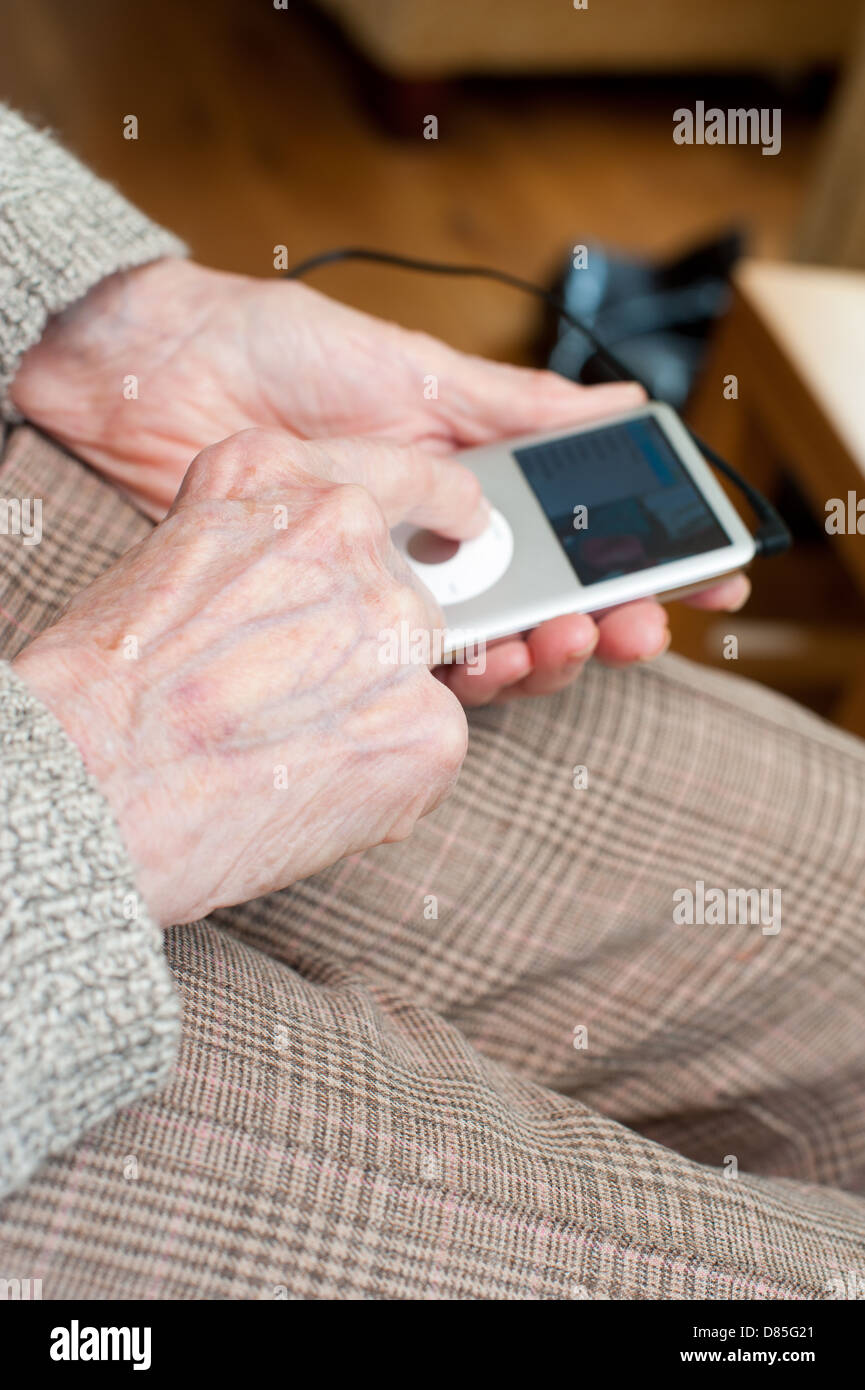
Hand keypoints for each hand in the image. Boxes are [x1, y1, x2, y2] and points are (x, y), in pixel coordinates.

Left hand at [11, 257, 749, 703]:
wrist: (155, 374)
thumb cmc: (281, 352)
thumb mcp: (415, 371)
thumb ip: (517, 406)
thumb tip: (626, 402)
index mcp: (468, 482)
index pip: (573, 537)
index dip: (640, 564)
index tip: (701, 580)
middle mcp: (435, 543)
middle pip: (543, 606)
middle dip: (601, 625)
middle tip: (631, 630)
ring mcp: (384, 585)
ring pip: (484, 646)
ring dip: (536, 655)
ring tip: (554, 642)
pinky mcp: (327, 618)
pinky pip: (401, 664)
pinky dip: (451, 673)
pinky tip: (478, 665)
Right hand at [12, 429, 485, 925]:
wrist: (92, 781)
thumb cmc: (104, 689)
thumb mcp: (177, 558)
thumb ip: (268, 554)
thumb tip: (324, 595)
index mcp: (277, 476)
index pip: (396, 475)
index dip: (434, 508)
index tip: (464, 525)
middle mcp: (347, 531)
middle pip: (403, 596)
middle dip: (363, 653)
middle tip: (285, 704)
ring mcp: (396, 626)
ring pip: (418, 675)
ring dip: (370, 714)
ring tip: (281, 750)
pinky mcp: (428, 722)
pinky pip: (429, 746)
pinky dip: (385, 778)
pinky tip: (307, 788)